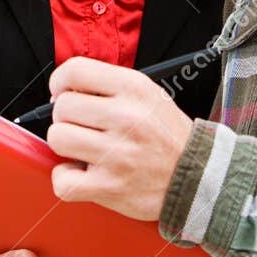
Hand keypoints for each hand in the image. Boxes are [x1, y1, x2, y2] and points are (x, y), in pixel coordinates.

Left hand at [44, 56, 194, 221]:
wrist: (198, 177)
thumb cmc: (166, 136)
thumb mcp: (147, 95)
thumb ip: (108, 86)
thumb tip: (60, 92)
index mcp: (134, 89)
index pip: (75, 70)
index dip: (60, 82)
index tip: (62, 92)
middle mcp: (126, 118)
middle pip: (62, 106)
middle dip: (67, 117)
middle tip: (85, 127)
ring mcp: (117, 154)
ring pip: (58, 138)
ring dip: (66, 146)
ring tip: (85, 150)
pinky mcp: (109, 187)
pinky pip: (62, 180)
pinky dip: (66, 179)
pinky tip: (83, 174)